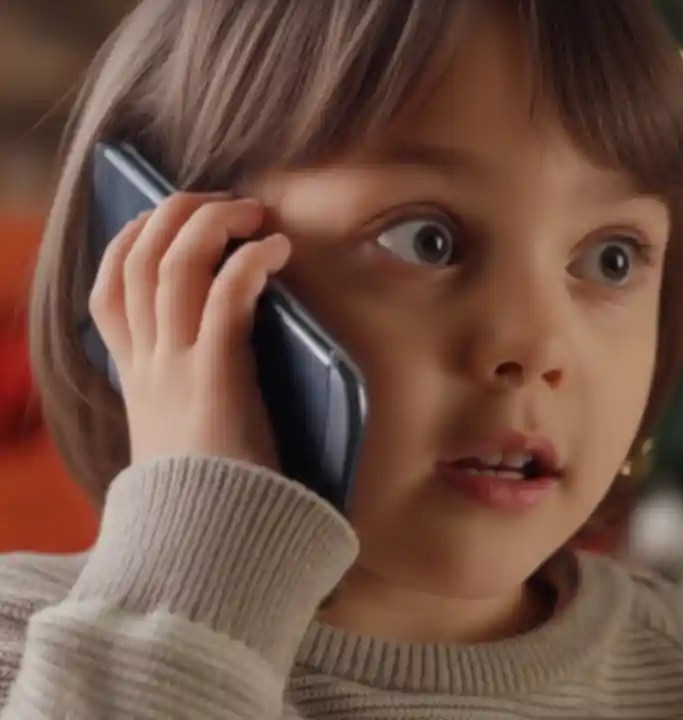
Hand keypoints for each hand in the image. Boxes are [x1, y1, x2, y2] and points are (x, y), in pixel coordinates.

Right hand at [88, 192, 291, 470]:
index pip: (108, 290)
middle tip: (227, 202)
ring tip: (255, 212)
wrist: (206, 546)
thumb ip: (192, 394)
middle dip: (178, 213)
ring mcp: (173, 365)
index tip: (165, 218)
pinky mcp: (213, 375)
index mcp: (136, 377)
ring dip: (213, 222)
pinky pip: (223, 295)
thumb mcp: (186, 436)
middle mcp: (146, 363)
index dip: (130, 240)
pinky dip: (249, 260)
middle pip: (138, 258)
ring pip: (172, 262)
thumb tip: (235, 362)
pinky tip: (277, 248)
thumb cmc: (214, 494)